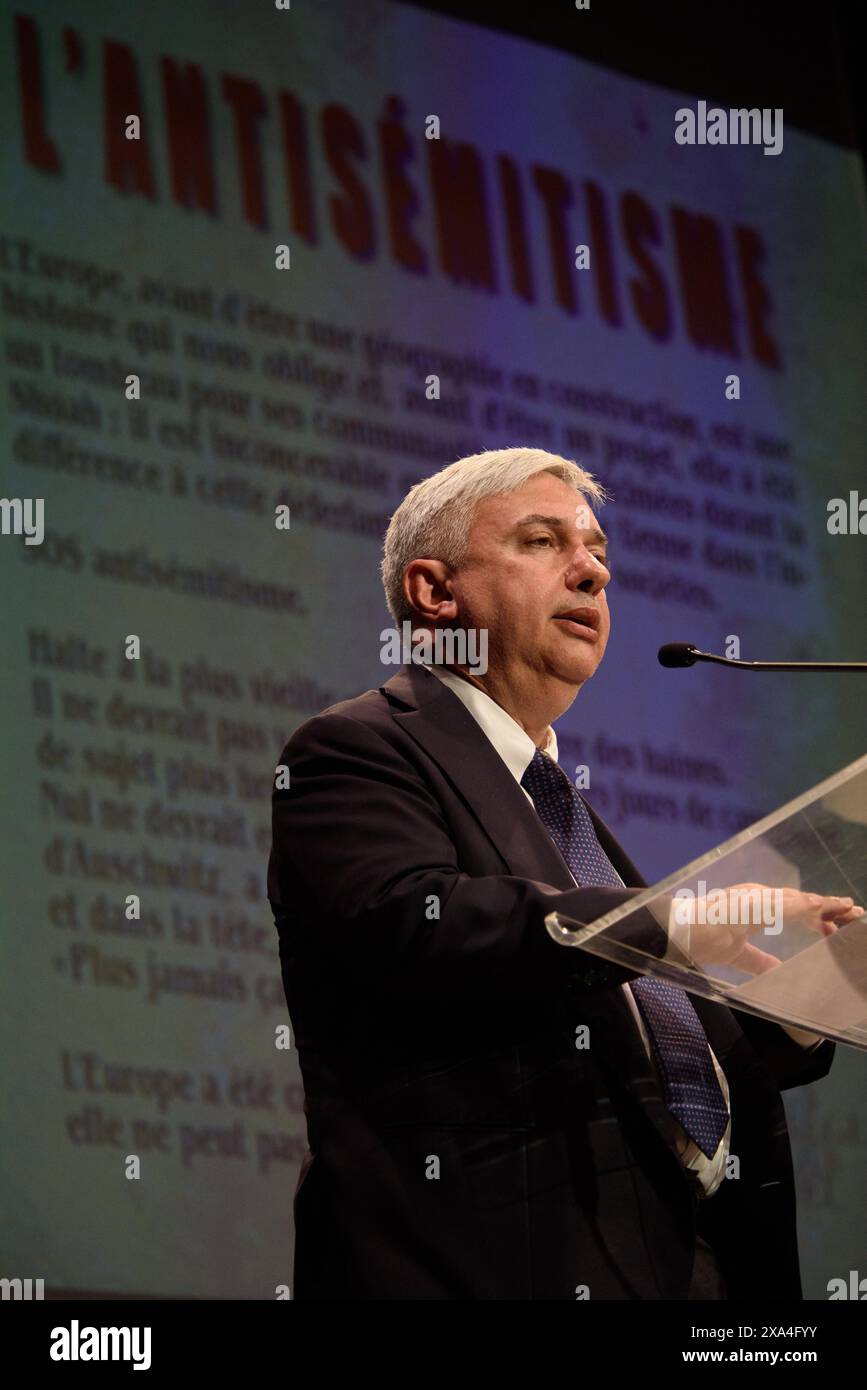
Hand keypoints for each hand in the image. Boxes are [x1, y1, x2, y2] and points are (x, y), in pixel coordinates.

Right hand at [683, 884, 863, 974]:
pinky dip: (800, 906)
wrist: (673, 932)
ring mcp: (750, 898)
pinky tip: (818, 909)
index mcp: (755, 907)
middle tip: (857, 913)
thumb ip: (760, 960)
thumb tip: (780, 970)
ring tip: (846, 907)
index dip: (820, 914)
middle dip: (830, 907)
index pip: (794, 909)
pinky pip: (777, 904)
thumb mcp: (737, 954)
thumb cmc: (699, 939)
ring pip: (794, 900)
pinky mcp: (744, 904)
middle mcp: (756, 897)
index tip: (841, 923)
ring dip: (822, 905)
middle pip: (800, 901)